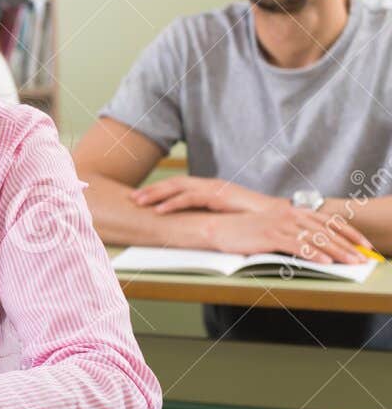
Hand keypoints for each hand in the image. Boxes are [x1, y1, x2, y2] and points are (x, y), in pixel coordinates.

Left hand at [131, 176, 280, 214]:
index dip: (158, 191)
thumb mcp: (224, 215)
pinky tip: (158, 210)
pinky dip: (172, 203)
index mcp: (209, 188)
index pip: (178, 186)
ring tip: (138, 202)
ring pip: (177, 188)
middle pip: (173, 184)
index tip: (141, 198)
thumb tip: (191, 224)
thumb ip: (208, 215)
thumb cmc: (252, 217)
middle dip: (151, 190)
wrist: (277, 215)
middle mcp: (209, 185)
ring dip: (155, 195)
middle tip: (131, 198)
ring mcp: (213, 188)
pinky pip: (190, 198)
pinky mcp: (219, 196)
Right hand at [201, 207, 374, 264]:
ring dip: (336, 252)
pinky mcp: (270, 236)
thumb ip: (295, 232)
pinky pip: (296, 246)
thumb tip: (318, 245)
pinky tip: (325, 262)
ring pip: (315, 239)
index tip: (364, 244)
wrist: (220, 228)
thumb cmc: (246, 231)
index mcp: (294, 212)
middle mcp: (290, 215)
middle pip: (326, 231)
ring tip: (350, 262)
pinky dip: (313, 254)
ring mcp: (280, 225)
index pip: (329, 221)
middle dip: (347, 246)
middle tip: (362, 258)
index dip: (349, 232)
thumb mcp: (275, 227)